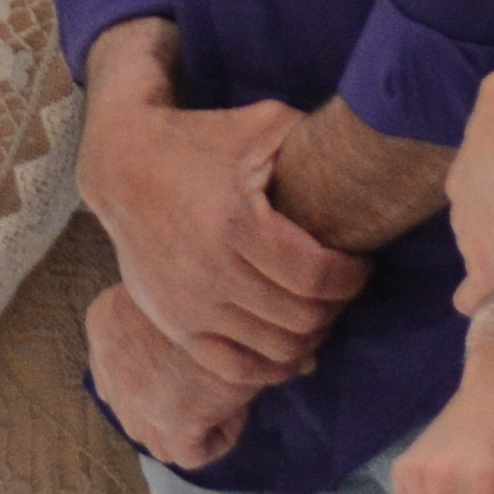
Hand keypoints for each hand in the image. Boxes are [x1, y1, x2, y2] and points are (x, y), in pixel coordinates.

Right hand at [77, 40, 363, 376]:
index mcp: (234, 223)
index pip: (317, 277)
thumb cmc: (200, 142)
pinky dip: (273, 368)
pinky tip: (291, 347)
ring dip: (310, 335)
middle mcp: (209, 271)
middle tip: (340, 286)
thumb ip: (317, 141)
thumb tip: (372, 159)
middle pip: (303, 317)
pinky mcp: (173, 323)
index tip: (358, 262)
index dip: (351, 277)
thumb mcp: (261, 125)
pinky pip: (236, 368)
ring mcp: (187, 303)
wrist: (120, 165)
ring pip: (277, 348)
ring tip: (317, 309)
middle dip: (336, 305)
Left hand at [81, 277, 253, 474]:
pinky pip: (189, 453)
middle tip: (200, 394)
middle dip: (161, 410)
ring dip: (184, 429)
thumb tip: (196, 339)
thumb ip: (172, 312)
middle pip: (128, 409)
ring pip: (152, 438)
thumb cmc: (210, 281)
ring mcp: (134, 395)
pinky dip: (214, 440)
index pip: (110, 371)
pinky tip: (236, 411)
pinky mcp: (172, 420)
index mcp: (103, 321)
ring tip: (220, 402)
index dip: (149, 380)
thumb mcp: (178, 289)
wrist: (233, 291)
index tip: (182, 372)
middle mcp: (107, 359)